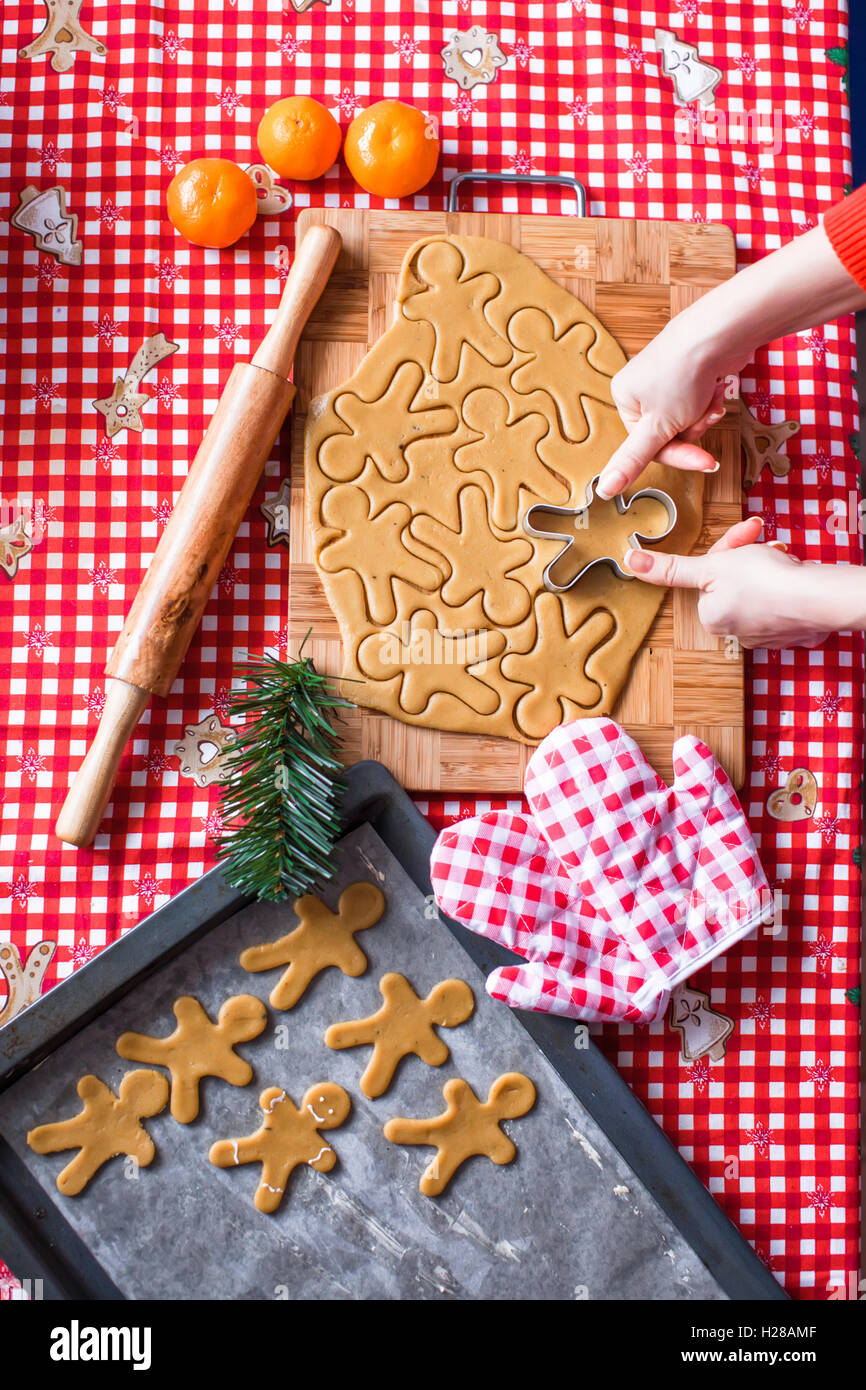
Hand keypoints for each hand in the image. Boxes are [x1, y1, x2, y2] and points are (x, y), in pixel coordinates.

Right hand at [597, 223, 865, 498]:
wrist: (719, 333)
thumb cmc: (683, 373)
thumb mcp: (656, 427)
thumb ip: (632, 460)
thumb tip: (603, 490)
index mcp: (624, 398)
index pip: (648, 446)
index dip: (678, 454)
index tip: (703, 461)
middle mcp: (641, 388)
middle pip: (669, 434)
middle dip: (692, 428)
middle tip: (704, 415)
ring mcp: (665, 379)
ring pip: (686, 419)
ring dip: (704, 414)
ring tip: (710, 395)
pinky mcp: (688, 372)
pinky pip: (697, 402)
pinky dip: (710, 399)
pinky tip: (717, 387)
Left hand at [625, 517, 864, 647]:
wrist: (815, 597)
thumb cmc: (766, 582)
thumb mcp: (711, 566)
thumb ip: (672, 568)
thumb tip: (632, 563)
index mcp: (711, 617)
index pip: (711, 573)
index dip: (728, 549)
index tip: (747, 534)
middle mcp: (735, 631)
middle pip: (734, 580)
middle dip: (750, 557)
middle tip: (767, 545)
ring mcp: (766, 633)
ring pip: (760, 587)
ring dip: (770, 566)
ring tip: (783, 560)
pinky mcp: (792, 629)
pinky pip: (784, 599)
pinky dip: (788, 583)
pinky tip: (796, 575)